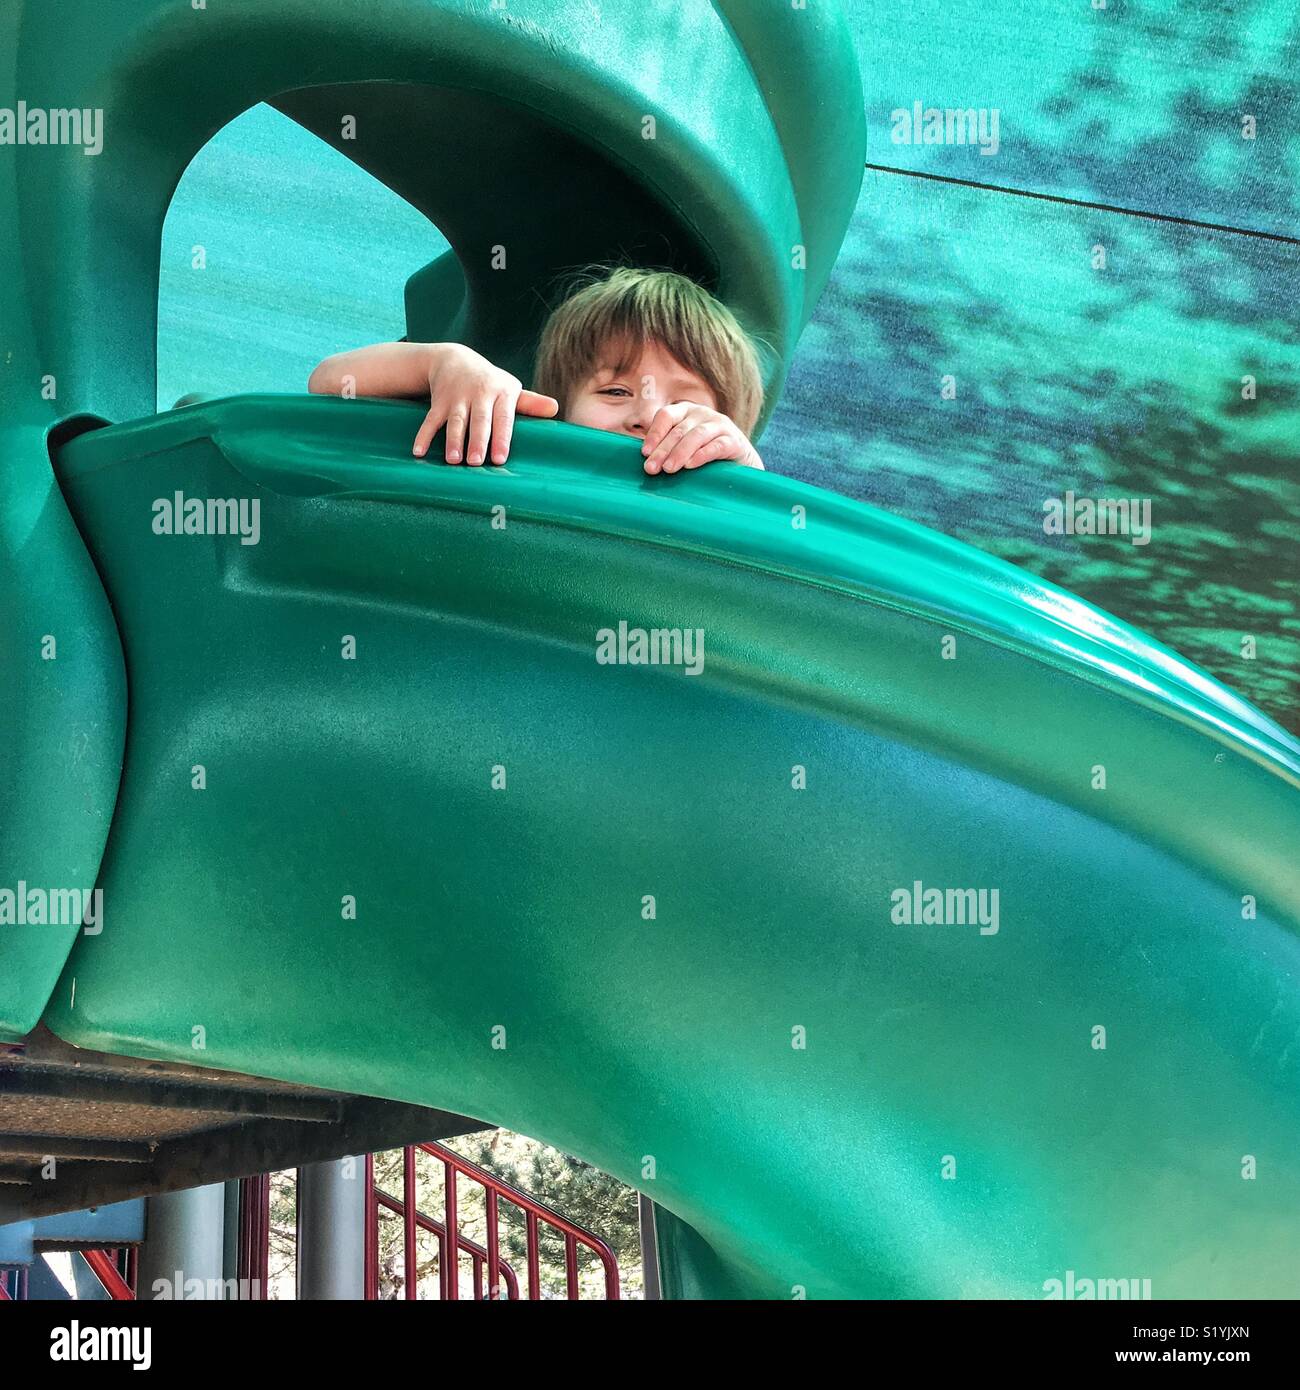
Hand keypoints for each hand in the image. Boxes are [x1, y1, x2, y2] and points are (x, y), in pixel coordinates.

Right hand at [412, 344, 558, 464]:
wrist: (453, 358)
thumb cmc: (489, 381)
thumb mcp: (509, 388)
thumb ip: (529, 403)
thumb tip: (555, 408)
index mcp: (501, 392)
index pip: (503, 418)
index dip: (501, 437)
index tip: (500, 458)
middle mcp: (479, 393)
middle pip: (479, 420)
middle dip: (477, 441)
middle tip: (477, 462)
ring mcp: (457, 397)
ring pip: (455, 421)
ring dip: (453, 440)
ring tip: (453, 460)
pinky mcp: (438, 401)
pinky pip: (430, 420)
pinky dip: (423, 436)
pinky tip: (419, 452)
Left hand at [640, 403, 763, 474]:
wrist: (742, 465)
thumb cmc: (706, 457)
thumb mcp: (685, 447)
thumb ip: (667, 447)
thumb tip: (645, 460)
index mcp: (686, 412)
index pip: (666, 416)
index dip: (654, 433)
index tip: (645, 453)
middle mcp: (703, 414)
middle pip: (679, 430)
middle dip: (663, 450)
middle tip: (651, 469)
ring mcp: (721, 425)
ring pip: (696, 436)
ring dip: (680, 453)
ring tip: (668, 469)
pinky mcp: (735, 441)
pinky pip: (716, 446)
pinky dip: (702, 455)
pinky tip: (690, 465)